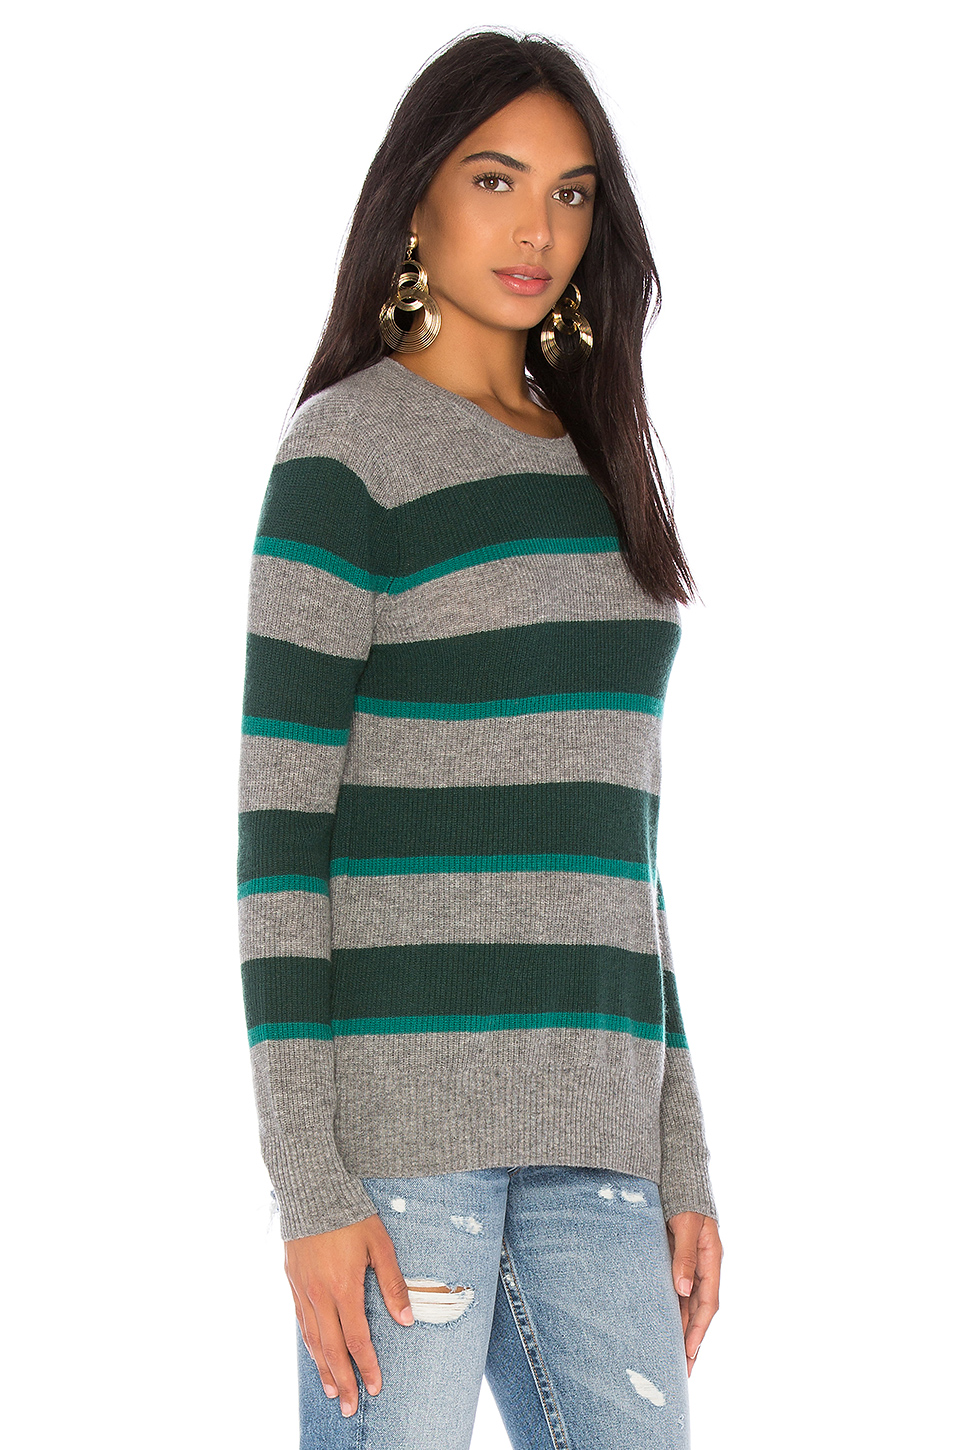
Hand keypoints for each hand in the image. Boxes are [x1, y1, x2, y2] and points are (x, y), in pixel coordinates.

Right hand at [284, 1213, 414, 1416]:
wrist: (312, 1191)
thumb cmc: (351, 1215)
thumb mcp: (379, 1244)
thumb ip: (393, 1283)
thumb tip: (407, 1318)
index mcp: (344, 1288)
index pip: (357, 1339)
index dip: (367, 1366)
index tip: (375, 1387)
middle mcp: (320, 1295)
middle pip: (332, 1348)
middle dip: (343, 1380)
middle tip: (350, 1408)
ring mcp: (303, 1290)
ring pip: (312, 1339)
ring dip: (323, 1369)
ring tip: (332, 1391)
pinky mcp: (292, 1282)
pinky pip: (301, 1321)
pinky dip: (308, 1344)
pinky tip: (314, 1354)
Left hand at [665, 1211, 721, 1375]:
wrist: (678, 1180)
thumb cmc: (683, 1200)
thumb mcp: (686, 1226)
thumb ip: (684, 1256)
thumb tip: (683, 1289)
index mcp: (711, 1260)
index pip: (708, 1303)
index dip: (699, 1329)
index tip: (690, 1352)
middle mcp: (703, 1267)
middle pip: (699, 1310)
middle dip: (692, 1339)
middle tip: (683, 1368)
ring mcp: (691, 1266)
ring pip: (688, 1304)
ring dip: (682, 1328)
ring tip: (672, 1355)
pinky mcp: (677, 1262)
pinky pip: (676, 1292)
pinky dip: (672, 1310)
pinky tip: (663, 1324)